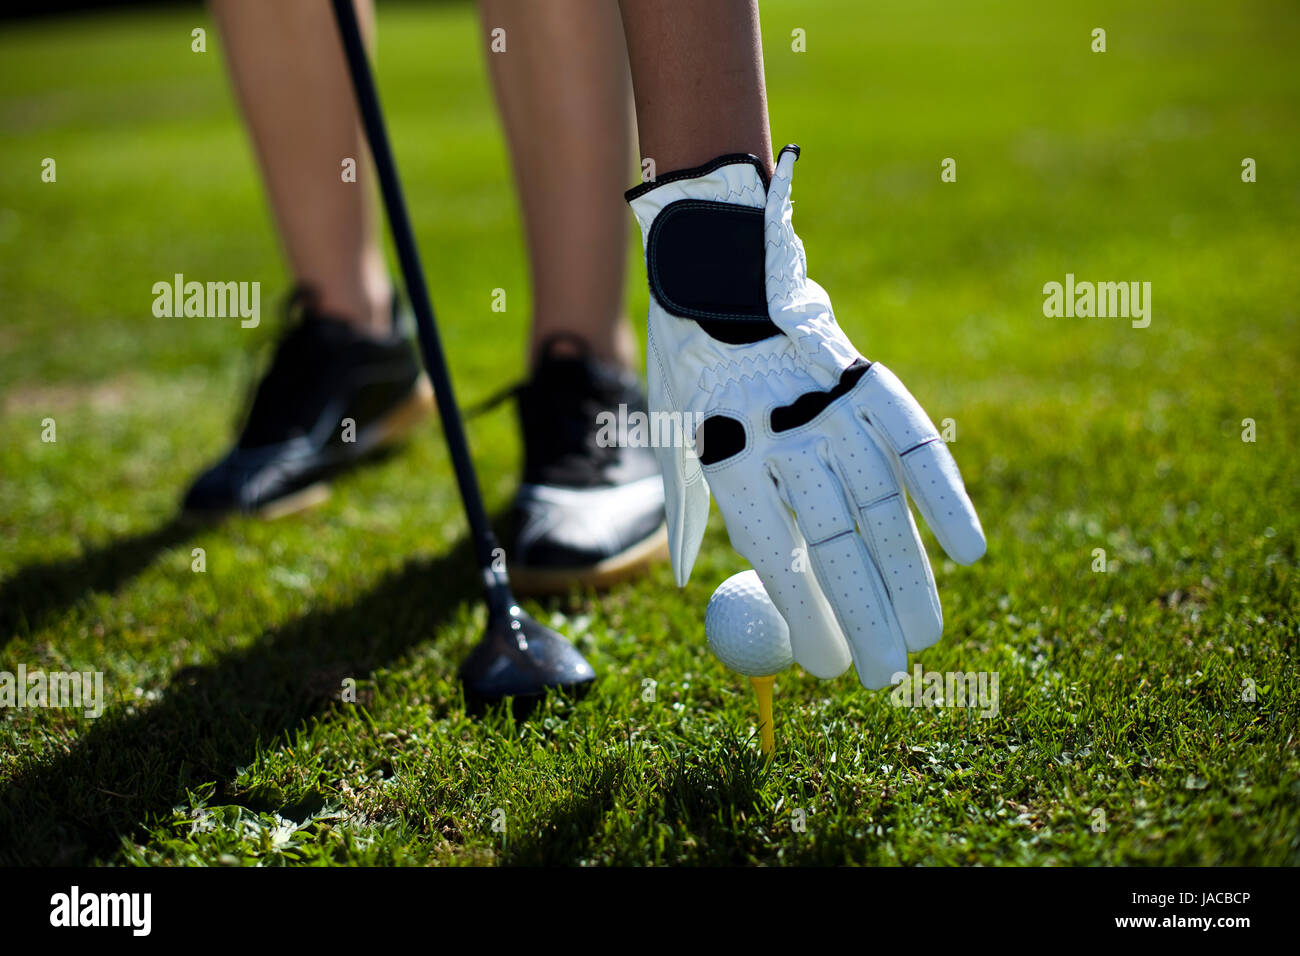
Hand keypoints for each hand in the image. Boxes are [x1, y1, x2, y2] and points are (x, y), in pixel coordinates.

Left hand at [628, 146, 984, 687]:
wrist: (719, 266)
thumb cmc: (688, 365)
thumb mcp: (671, 435)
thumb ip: (687, 508)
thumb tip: (690, 582)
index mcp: (727, 453)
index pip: (778, 553)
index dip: (809, 614)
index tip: (830, 666)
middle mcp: (785, 433)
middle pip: (837, 541)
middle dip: (866, 617)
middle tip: (887, 675)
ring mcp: (831, 405)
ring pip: (883, 505)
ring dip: (910, 576)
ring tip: (926, 635)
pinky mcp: (865, 381)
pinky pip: (916, 444)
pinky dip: (944, 496)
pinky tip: (968, 551)